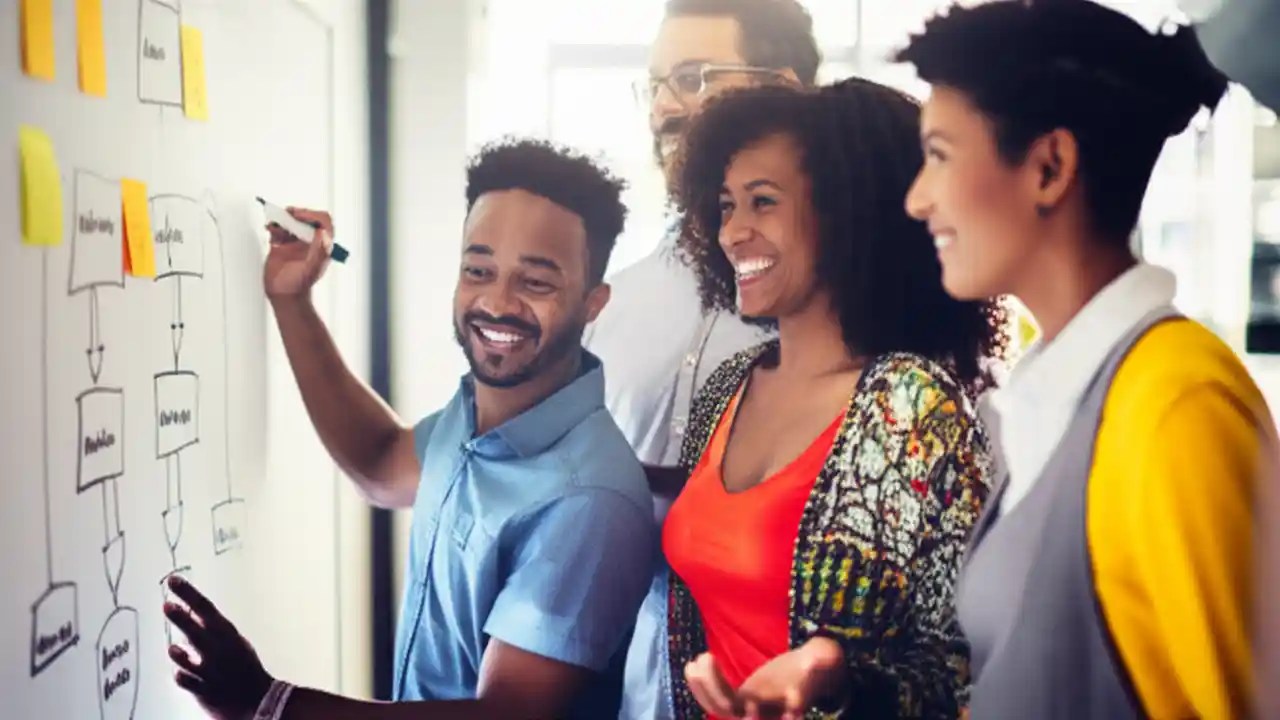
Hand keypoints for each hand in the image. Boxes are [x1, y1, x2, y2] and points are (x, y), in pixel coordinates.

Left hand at [162, 576, 273, 719]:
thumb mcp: (234, 642)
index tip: (174, 580)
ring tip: (172, 648)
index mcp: (227, 635)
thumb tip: (188, 608)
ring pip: (192, 659)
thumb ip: (210, 627)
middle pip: (198, 631)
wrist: (260, 701)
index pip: (205, 609)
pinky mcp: (206, 691)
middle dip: (183, 618)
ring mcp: (212, 672)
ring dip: (180, 653)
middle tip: (167, 605)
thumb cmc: (244, 669)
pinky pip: (190, 683)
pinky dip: (184, 677)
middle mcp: (219, 651)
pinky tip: (178, 673)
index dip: (188, 594)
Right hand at [264, 207, 333, 298]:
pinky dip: (274, 226)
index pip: (323, 222)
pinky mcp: (281, 246)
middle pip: (306, 219)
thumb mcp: (311, 268)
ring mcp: (295, 243)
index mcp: (320, 245)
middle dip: (297, 213)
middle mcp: (309, 242)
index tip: (300, 216)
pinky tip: (271, 229)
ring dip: (284, 219)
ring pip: (291, 222)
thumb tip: (323, 232)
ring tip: (277, 221)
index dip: (312, 215)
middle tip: (288, 213)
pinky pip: (278, 230)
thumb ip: (319, 251)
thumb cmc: (299, 285)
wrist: (283, 294)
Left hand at [686, 638, 845, 718]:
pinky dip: (701, 684)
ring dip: (704, 686)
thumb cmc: (814, 670)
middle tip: (707, 658)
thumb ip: (821, 662)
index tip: (749, 703)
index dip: (756, 708)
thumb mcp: (822, 663)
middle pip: (737, 713)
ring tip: (698, 659)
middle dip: (718, 690)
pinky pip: (714, 699)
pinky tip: (692, 664)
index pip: (773, 710)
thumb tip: (820, 659)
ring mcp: (749, 710)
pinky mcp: (738, 702)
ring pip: (721, 708)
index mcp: (787, 708)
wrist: (806, 675)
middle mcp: (765, 714)